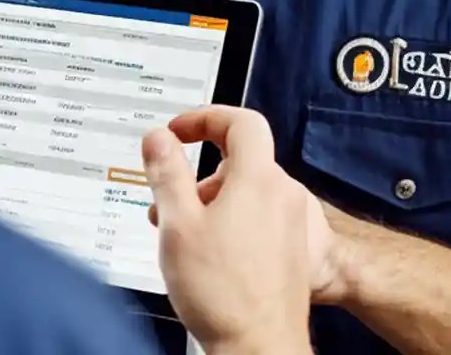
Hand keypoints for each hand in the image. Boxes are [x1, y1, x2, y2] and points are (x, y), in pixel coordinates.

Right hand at [142, 106, 334, 353]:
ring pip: (247, 191)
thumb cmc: (223, 293)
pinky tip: (207, 251)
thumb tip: (158, 139)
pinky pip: (259, 215)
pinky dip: (231, 219)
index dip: (204, 118)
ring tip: (182, 231)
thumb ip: (166, 173)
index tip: (178, 132)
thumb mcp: (177, 224)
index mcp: (258, 179)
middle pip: (239, 159)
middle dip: (198, 171)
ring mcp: (292, 222)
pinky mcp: (292, 247)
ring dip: (211, 199)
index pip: (240, 121)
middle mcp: (282, 194)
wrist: (260, 345)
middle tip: (170, 192)